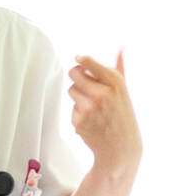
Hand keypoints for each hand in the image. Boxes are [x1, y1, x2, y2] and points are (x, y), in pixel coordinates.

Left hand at [69, 51, 142, 168]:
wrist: (121, 148)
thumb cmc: (122, 116)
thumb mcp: (124, 91)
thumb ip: (119, 69)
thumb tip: (121, 47)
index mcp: (115, 82)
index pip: (88, 62)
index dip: (81, 60)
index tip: (79, 59)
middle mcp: (102, 93)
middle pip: (74, 73)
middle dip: (77, 77)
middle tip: (84, 84)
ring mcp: (90, 107)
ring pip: (71, 90)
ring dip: (78, 96)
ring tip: (93, 107)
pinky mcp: (80, 120)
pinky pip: (72, 108)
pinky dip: (79, 114)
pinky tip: (92, 121)